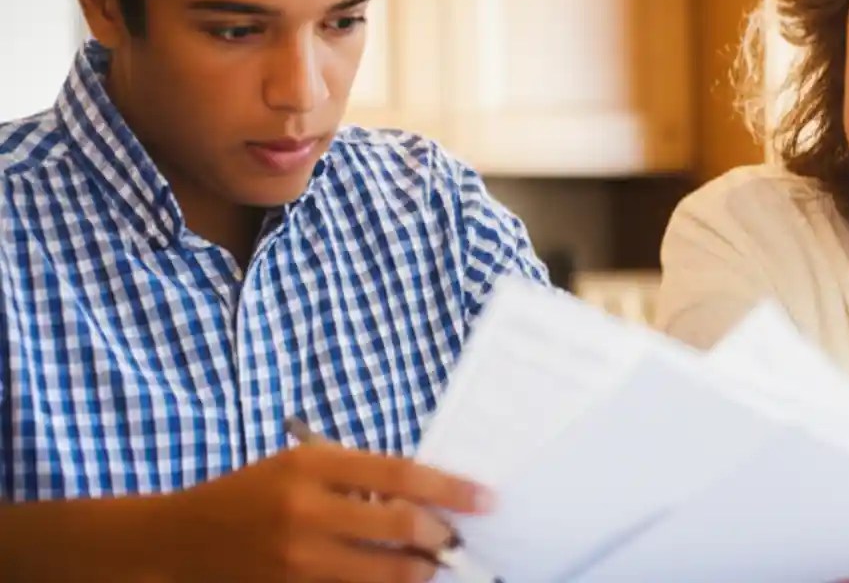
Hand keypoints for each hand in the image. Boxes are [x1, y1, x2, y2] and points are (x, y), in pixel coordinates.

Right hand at [152, 445, 489, 582]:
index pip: (400, 475)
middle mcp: (307, 511)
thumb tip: (424, 495)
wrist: (175, 543)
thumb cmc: (247, 495)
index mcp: (311, 465)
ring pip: (386, 572)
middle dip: (442, 538)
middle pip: (401, 527)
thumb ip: (355, 477)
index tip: (486, 499)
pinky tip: (399, 582)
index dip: (452, 489)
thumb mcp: (297, 466)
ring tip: (434, 567)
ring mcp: (298, 559)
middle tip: (460, 542)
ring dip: (421, 572)